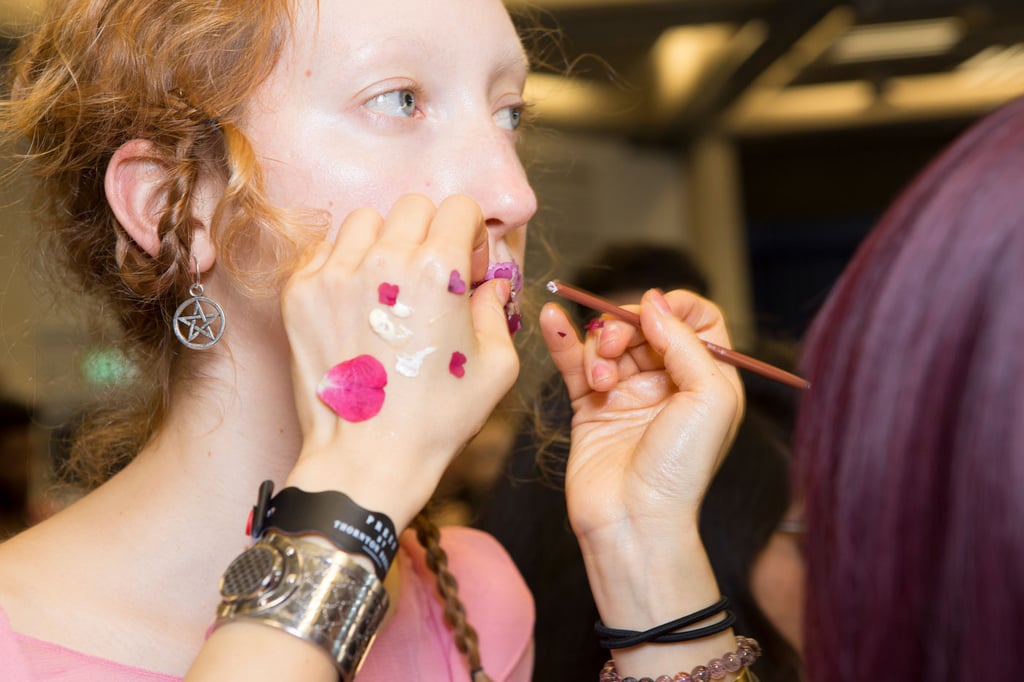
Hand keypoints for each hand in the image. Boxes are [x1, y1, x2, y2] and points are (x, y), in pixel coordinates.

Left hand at [281, 194, 518, 525]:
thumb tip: (489, 285)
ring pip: (365, 221)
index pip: (458, 206)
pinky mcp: (300, 293)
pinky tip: (356, 303)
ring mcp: (335, 274)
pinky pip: (325, 250)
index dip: (469, 234)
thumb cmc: (436, 420)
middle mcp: (384, 260)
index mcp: (437, 270)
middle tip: (428, 276)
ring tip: (388, 286)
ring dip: (384, 242)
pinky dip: (344, 265)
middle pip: (412, 205)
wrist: (366, 459)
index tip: (465, 265)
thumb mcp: (495, 367)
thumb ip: (497, 310)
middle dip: (429, 232)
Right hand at [539, 288, 743, 547]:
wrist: (633, 521)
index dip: (675, 307)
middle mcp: (668, 383)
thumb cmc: (680, 469)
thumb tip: (654, 302)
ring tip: (598, 377)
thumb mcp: (708, 398)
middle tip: (614, 347)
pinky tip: (552, 319)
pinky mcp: (590, 408)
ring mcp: (627, 394)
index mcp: (707, 380)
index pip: (697, 320)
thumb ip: (685, 342)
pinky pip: (574, 362)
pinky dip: (562, 338)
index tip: (652, 312)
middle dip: (625, 326)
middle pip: (645, 326)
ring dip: (596, 347)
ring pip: (607, 343)